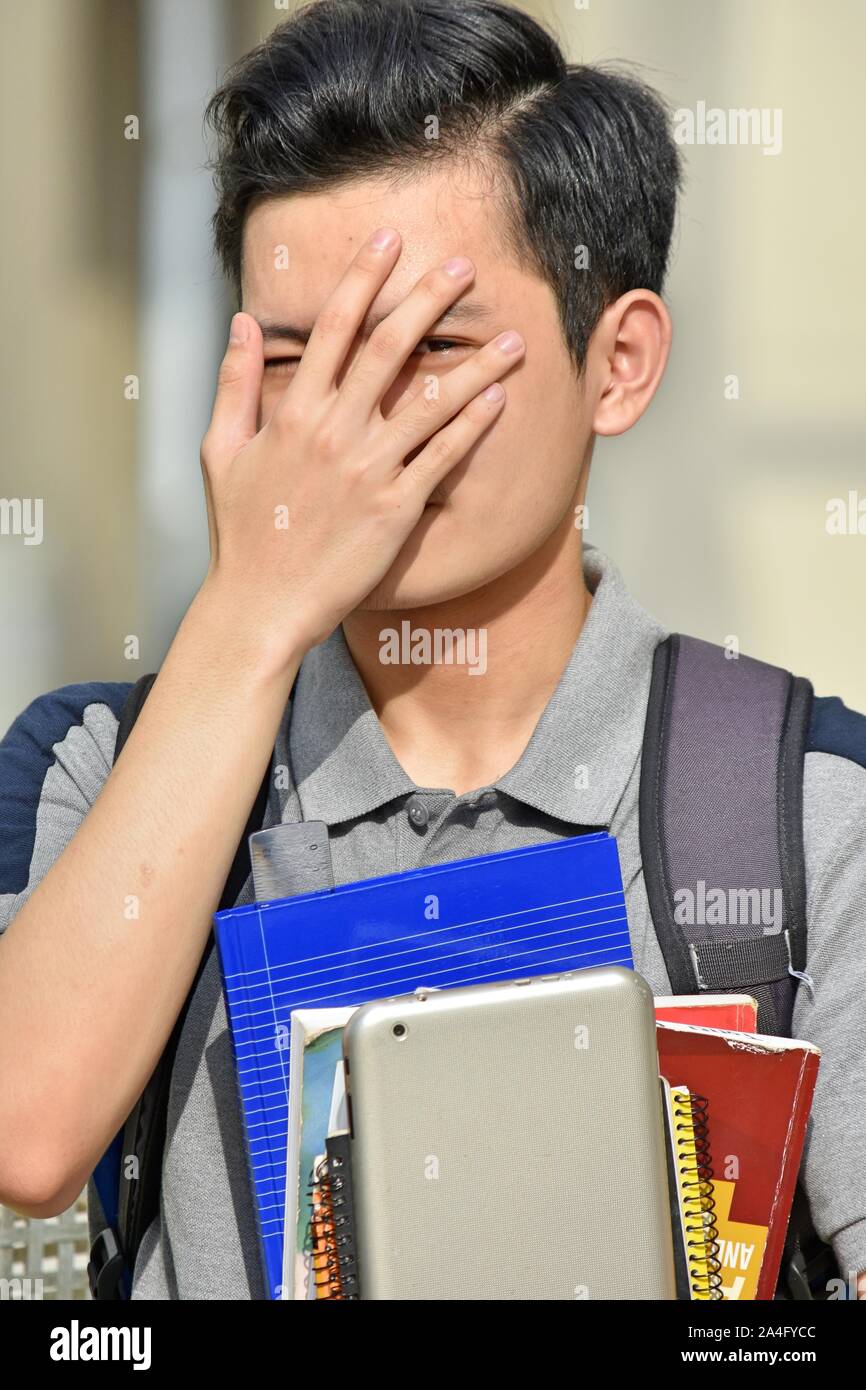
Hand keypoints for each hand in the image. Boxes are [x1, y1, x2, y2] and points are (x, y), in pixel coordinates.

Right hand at [198, 227, 524, 662]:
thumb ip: (234, 383)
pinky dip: (471, 426)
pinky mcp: (395, 509)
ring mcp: (367, 470)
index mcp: (292, 412)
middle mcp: (334, 432)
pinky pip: (441, 458)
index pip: (333, 328)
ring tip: (512, 339)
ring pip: (429, 401)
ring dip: (474, 366)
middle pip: (388, 348)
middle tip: (464, 266)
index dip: (363, 278)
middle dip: (427, 300)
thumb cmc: (240, 533)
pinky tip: (498, 401)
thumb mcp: (220, 452)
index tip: (389, 240)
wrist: (262, 606)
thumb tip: (241, 321)